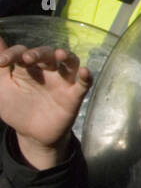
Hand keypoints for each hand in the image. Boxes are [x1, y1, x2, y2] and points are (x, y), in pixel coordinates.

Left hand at [0, 36, 92, 168]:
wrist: (32, 134)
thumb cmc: (16, 108)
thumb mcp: (2, 87)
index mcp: (28, 67)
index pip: (22, 52)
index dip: (12, 54)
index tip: (2, 62)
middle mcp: (47, 70)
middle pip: (47, 54)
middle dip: (38, 53)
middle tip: (28, 57)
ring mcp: (62, 82)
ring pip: (69, 62)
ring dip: (66, 56)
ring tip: (59, 54)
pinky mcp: (74, 95)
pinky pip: (84, 83)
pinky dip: (86, 76)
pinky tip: (84, 71)